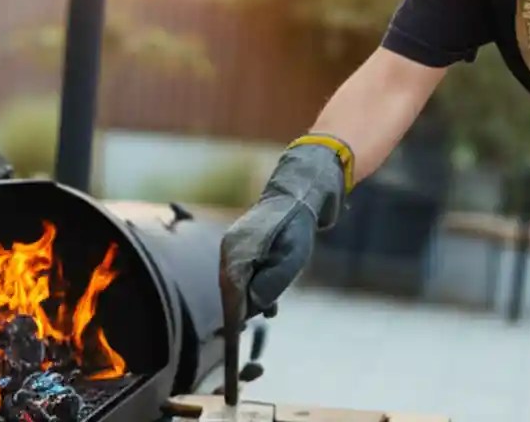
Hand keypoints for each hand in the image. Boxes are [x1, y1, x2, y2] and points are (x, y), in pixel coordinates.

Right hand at [218, 135, 352, 322]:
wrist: (299, 190)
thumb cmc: (298, 224)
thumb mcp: (291, 258)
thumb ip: (271, 283)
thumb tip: (255, 305)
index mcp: (237, 251)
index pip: (230, 292)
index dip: (232, 317)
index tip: (233, 339)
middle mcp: (230, 248)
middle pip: (229, 289)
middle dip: (239, 310)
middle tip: (244, 335)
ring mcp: (234, 244)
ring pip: (235, 281)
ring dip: (249, 298)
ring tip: (266, 314)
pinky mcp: (243, 243)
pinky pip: (242, 271)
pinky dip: (252, 286)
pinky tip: (269, 301)